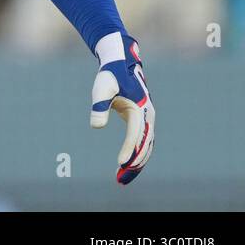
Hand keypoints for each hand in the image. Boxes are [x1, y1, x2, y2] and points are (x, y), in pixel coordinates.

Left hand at [90, 32, 153, 184]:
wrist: (120, 65)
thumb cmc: (109, 76)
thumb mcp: (102, 89)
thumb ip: (99, 106)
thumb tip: (96, 126)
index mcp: (140, 109)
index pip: (136, 135)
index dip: (129, 149)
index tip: (120, 163)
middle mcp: (148, 116)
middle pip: (145, 145)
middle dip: (135, 164)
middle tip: (120, 179)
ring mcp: (147, 120)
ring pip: (145, 147)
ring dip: (136, 163)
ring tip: (122, 179)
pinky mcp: (141, 122)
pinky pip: (141, 142)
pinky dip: (136, 155)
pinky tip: (126, 166)